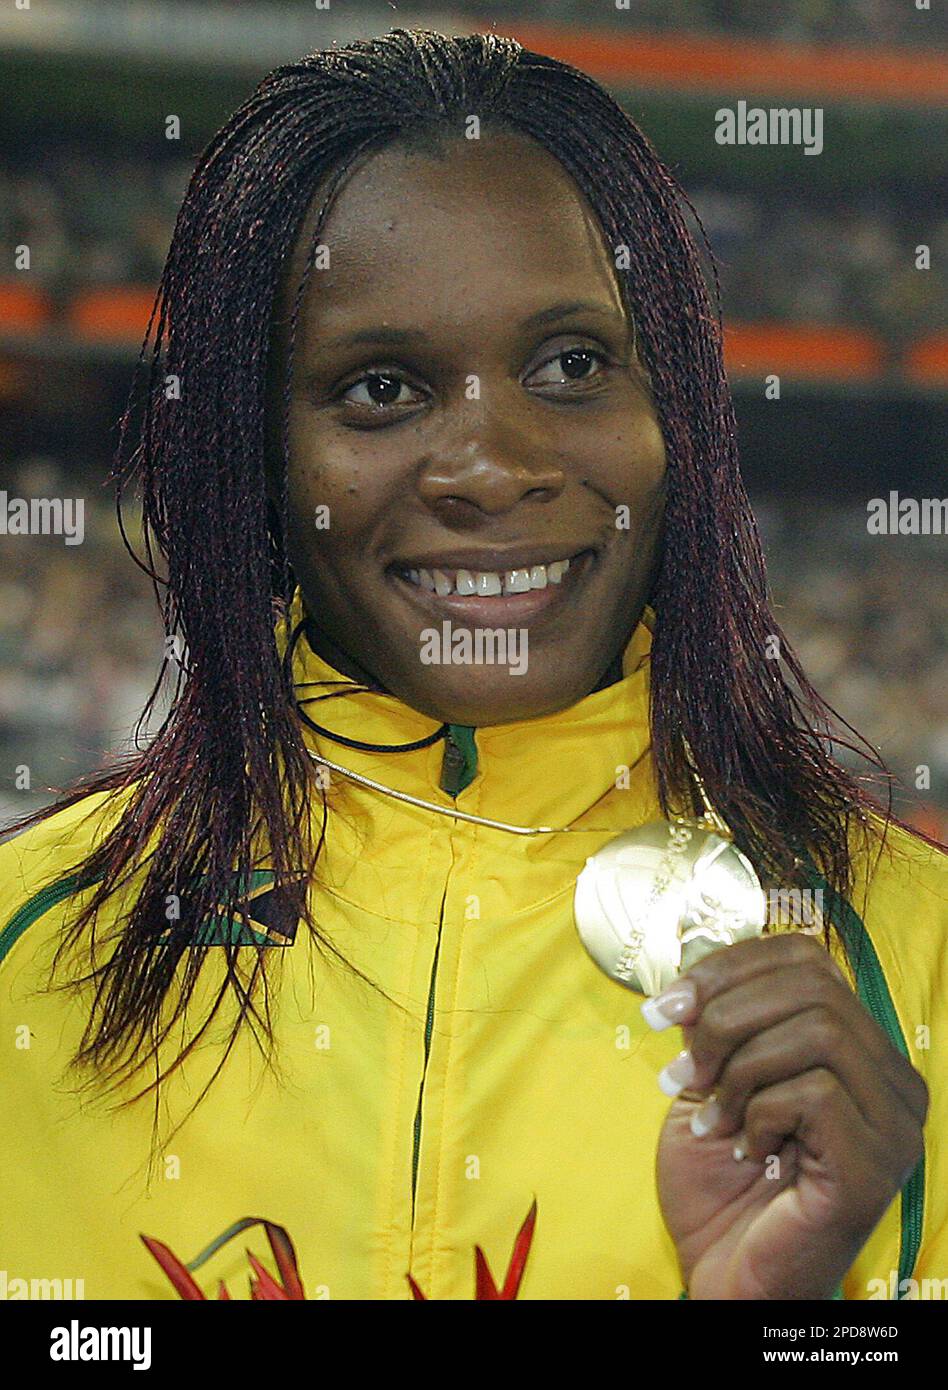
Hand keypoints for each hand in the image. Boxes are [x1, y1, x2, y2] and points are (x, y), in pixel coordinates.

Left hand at [647, 933, 927, 1299]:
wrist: (726, 1277)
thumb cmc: (719, 1187)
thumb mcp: (708, 1084)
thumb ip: (714, 1025)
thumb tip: (697, 969)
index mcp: (855, 1049)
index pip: (806, 959)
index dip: (730, 966)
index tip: (667, 1004)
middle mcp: (890, 1079)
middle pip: (814, 986)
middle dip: (727, 1014)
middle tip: (681, 1065)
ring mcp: (893, 1122)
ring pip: (818, 1030)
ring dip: (741, 1066)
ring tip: (710, 1115)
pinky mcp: (877, 1162)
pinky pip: (816, 1092)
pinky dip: (760, 1111)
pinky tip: (743, 1148)